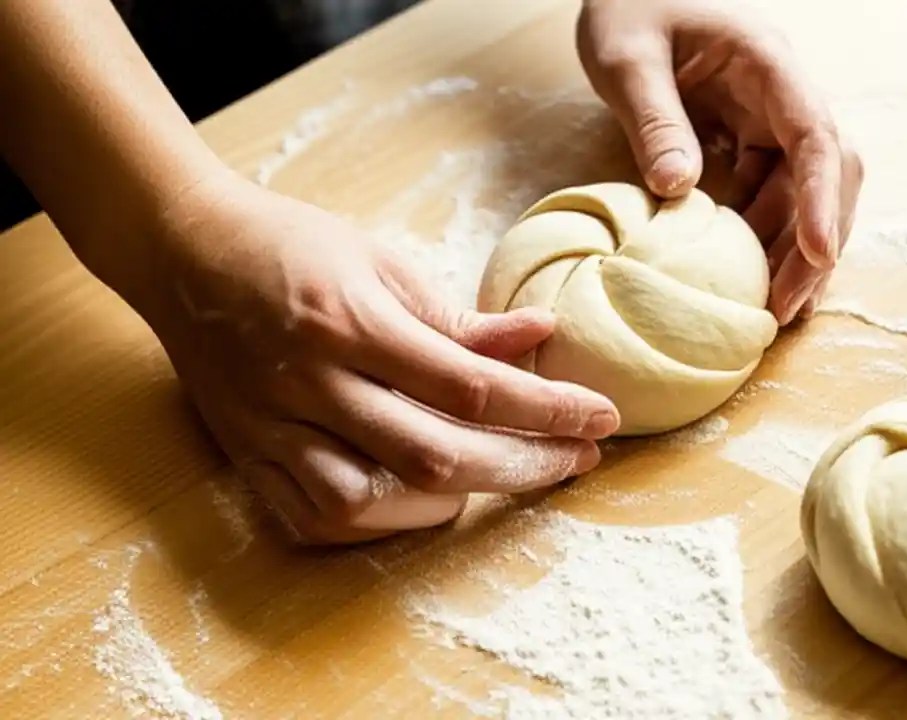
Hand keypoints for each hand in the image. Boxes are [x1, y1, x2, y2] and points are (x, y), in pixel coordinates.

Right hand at [137, 178, 619, 544]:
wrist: (183, 250)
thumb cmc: (293, 245)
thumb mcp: (383, 259)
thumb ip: (461, 317)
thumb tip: (542, 340)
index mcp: (351, 322)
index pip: (472, 388)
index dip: (547, 410)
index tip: (601, 418)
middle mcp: (309, 382)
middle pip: (433, 456)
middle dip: (522, 467)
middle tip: (576, 459)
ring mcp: (271, 427)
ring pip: (372, 501)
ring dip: (451, 501)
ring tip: (498, 472)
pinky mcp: (247, 455)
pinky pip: (316, 518)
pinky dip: (379, 522)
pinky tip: (421, 499)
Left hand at [577, 0, 863, 324]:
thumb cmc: (628, 7)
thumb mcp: (626, 58)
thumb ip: (654, 120)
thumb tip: (679, 191)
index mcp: (766, 62)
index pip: (814, 134)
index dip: (822, 197)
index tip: (818, 253)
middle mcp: (782, 94)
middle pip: (826, 173)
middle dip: (816, 243)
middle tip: (786, 308)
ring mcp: (769, 118)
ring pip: (803, 192)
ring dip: (793, 251)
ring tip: (771, 311)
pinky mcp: (749, 140)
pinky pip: (771, 194)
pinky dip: (765, 238)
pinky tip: (748, 280)